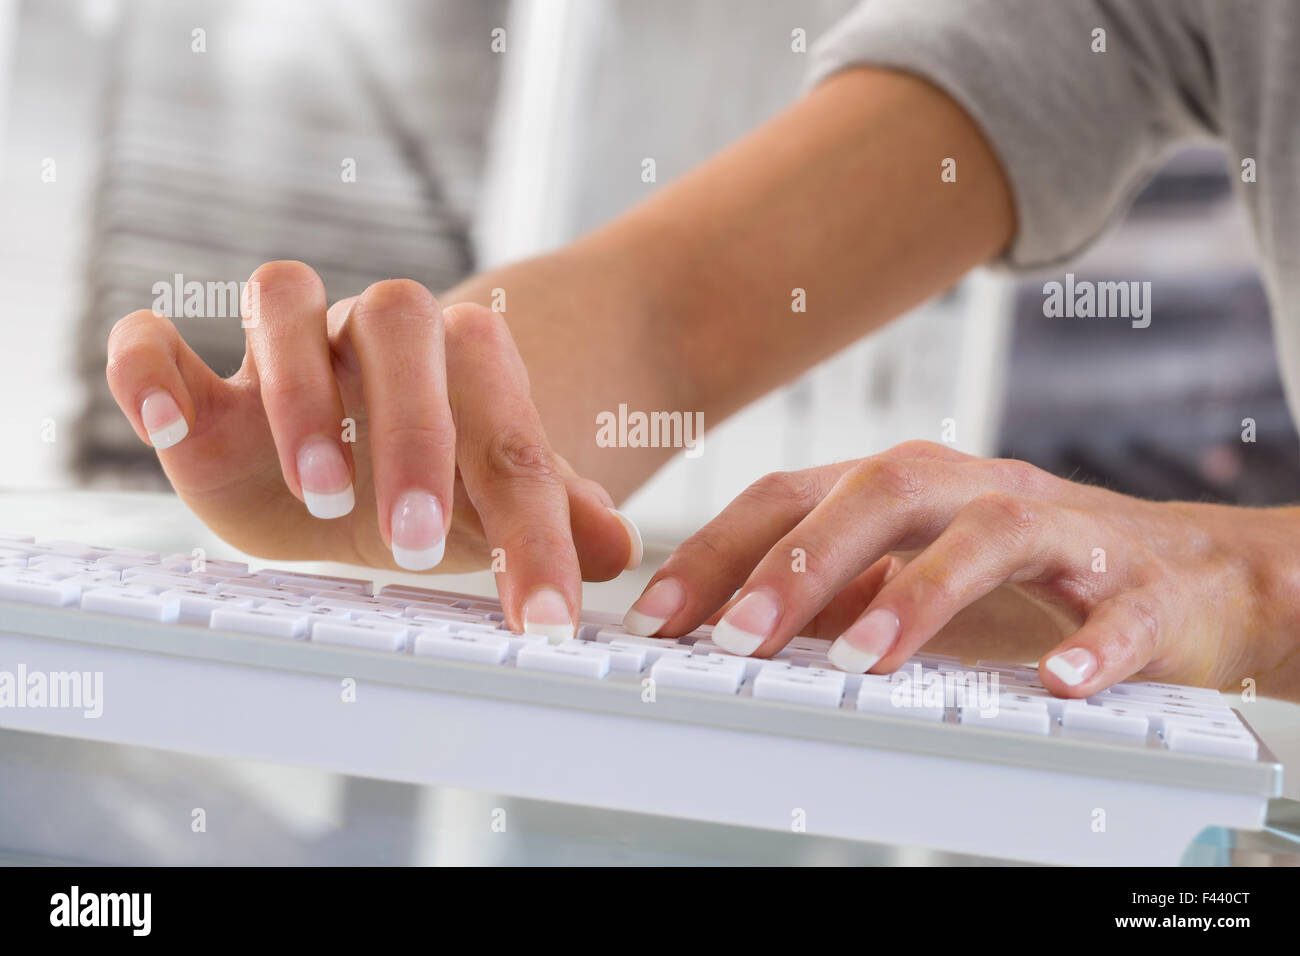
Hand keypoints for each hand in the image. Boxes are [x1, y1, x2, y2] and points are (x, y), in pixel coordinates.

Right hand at [106, 261, 640, 638]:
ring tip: (321, 495)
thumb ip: (554, 517)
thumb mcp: (493, 514)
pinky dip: (149, 367)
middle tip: (417, 544)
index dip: (535, 528)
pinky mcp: (202, 386)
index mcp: (463, 368)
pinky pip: (157, 339)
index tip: (544, 617)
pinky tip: (166, 427)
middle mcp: (373, 340)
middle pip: (396, 320)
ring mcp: (285, 351)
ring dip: (298, 393)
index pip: (509, 436)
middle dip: (411, 428)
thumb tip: (620, 546)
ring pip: (281, 300)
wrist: (353, 479)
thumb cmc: (436, 495)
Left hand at [623, 441, 1299, 699]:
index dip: (718, 553)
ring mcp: (1061, 531)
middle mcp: (973, 491)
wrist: (1183, 573)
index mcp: (905, 489)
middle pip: (878, 494)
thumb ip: (830, 591)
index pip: (792, 499)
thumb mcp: (907, 575)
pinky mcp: (1140, 585)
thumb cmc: (1024, 576)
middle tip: (736, 639)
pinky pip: (1118, 611)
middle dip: (798, 565)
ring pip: (988, 534)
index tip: (655, 620)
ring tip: (859, 660)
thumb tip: (723, 629)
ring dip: (919, 594)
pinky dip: (1090, 644)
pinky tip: (1058, 681)